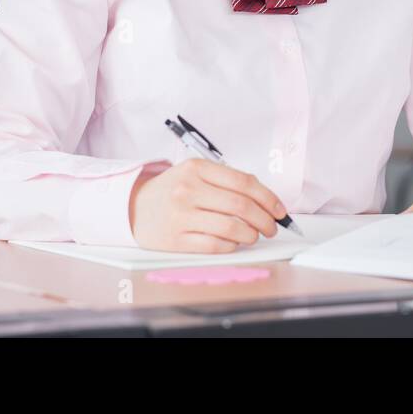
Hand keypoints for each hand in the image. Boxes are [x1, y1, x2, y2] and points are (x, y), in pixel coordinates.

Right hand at [129, 157, 285, 252]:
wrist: (132, 207)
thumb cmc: (171, 191)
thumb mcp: (194, 173)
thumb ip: (226, 181)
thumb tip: (265, 200)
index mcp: (197, 168)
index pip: (244, 182)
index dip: (268, 198)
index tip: (280, 210)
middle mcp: (188, 190)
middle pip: (241, 206)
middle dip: (265, 219)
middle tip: (271, 227)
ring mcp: (181, 215)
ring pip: (231, 227)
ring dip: (250, 234)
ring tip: (253, 235)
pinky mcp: (176, 239)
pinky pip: (215, 245)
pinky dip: (232, 245)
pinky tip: (234, 242)